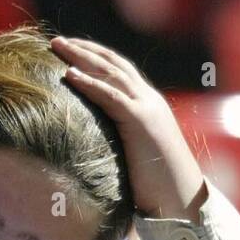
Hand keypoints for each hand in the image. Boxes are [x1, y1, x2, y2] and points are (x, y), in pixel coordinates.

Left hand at [49, 36, 207, 222]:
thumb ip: (120, 141)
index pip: (119, 71)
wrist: (182, 199)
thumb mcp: (135, 155)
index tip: (71, 50)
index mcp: (148, 106)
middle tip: (57, 40)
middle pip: (113, 63)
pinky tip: (69, 74)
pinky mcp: (140, 121)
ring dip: (81, 57)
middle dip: (84, 49)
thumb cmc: (158, 186)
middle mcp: (149, 100)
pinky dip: (89, 82)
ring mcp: (146, 108)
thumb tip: (95, 146)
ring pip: (110, 72)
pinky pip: (110, 95)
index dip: (95, 57)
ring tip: (57, 45)